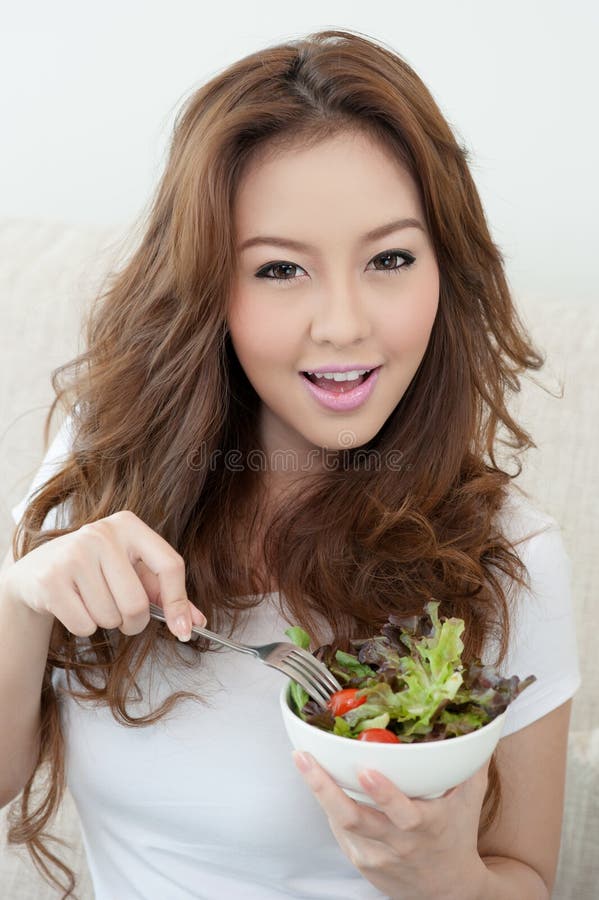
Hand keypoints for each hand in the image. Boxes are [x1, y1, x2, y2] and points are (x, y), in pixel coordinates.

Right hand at [2, 510, 206, 640]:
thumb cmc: (95, 571)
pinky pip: (85, 625)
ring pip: (110, 617)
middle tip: (123, 616)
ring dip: (106, 622)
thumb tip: (196, 621)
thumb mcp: (132, 572)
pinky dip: (84, 626)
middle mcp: (102, 533)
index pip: (170, 565)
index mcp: (129, 525)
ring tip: (92, 601)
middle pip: (138, 603)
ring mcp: (74, 554)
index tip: (185, 630)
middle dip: (134, 622)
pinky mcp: (51, 579)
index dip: (179, 603)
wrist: (37, 571)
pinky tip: (73, 605)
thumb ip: (166, 594)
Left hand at [292, 750, 489, 899]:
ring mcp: (376, 856)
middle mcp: (397, 843)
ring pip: (341, 824)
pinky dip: (330, 805)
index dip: (383, 793)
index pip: (402, 813)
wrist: (449, 891)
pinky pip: (340, 830)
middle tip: (305, 758)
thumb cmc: (458, 834)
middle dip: (325, 787)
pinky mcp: (361, 862)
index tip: (366, 769)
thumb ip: (471, 761)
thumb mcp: (470, 799)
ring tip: (303, 760)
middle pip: (355, 818)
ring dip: (319, 792)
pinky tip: (320, 781)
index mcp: (426, 826)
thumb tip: (475, 722)